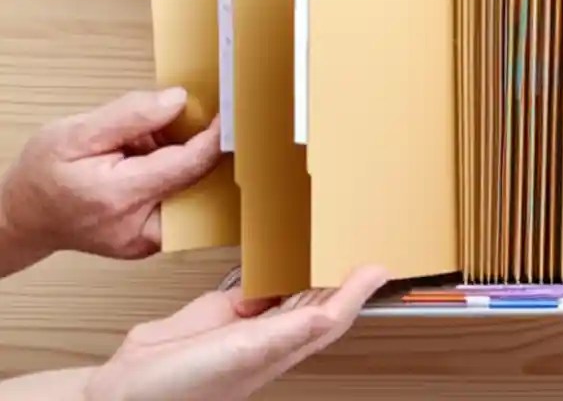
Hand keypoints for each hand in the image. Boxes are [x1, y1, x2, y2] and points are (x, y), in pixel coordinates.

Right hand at [0, 88, 221, 271]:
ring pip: (190, 192)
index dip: (213, 136)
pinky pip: (180, 204)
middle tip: (165, 125)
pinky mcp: (153, 242)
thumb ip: (131, 115)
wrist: (24, 217)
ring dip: (180, 162)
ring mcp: (149, 242)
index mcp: (119, 197)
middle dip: (190, 145)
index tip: (228, 113)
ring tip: (142, 149)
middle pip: (194, 178)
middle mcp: (140, 229)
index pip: (188, 164)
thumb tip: (179, 101)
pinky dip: (171, 179)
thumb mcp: (74, 133)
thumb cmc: (43, 175)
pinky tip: (145, 167)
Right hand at [84, 266, 387, 400]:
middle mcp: (268, 335)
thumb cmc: (183, 388)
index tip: (382, 263)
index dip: (360, 290)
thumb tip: (341, 308)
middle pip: (316, 298)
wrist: (124, 395)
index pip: (336, 313)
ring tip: (322, 234)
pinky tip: (270, 249)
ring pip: (284, 288)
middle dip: (337, 271)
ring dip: (303, 264)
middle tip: (355, 237)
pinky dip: (261, 266)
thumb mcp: (248, 351)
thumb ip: (295, 329)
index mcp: (284, 347)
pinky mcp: (214, 312)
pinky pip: (247, 284)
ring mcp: (241, 323)